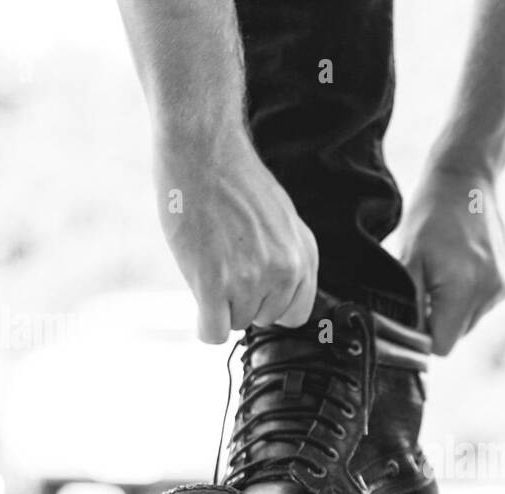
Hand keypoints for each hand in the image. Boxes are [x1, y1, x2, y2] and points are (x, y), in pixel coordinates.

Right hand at [153, 127, 317, 343]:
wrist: (203, 149)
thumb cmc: (235, 180)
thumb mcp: (283, 219)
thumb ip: (287, 257)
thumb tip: (277, 297)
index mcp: (305, 256)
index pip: (295, 314)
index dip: (269, 303)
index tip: (251, 284)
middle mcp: (284, 270)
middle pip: (260, 319)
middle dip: (241, 298)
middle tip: (222, 258)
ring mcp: (250, 278)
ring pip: (233, 323)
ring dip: (217, 301)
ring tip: (209, 259)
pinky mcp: (214, 282)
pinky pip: (212, 333)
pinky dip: (203, 324)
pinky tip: (199, 296)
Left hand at [400, 167, 504, 355]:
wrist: (466, 179)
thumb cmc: (430, 215)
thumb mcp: (409, 257)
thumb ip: (410, 303)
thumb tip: (408, 337)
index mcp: (463, 290)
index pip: (442, 345)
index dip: (423, 334)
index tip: (414, 310)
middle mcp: (488, 293)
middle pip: (457, 334)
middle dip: (438, 318)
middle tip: (426, 282)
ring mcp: (501, 287)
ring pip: (469, 321)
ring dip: (453, 306)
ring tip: (444, 270)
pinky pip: (481, 306)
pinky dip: (468, 295)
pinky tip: (460, 266)